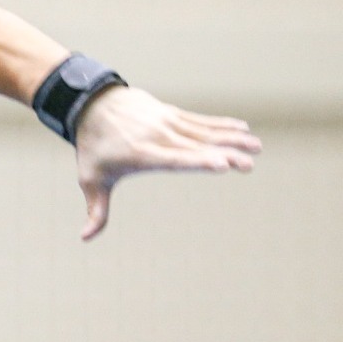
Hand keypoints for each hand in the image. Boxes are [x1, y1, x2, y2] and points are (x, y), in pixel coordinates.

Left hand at [72, 87, 260, 239]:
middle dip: (224, 154)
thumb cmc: (92, 147)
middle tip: (249, 163)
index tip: (221, 165)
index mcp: (141, 154)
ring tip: (257, 147)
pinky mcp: (171, 114)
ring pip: (204, 132)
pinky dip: (222, 125)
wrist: (91, 104)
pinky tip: (244, 130)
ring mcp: (167, 122)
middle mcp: (158, 136)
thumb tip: (85, 238)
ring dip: (231, 139)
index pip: (174, 159)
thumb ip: (95, 210)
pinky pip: (201, 120)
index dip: (198, 162)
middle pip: (196, 147)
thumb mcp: (90, 179)